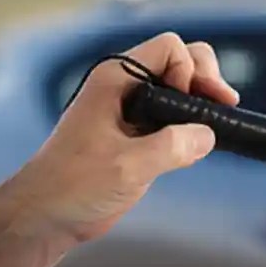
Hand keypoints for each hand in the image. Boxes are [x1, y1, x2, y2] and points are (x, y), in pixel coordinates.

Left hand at [0, 32, 237, 266]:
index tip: (188, 105)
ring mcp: (130, 111)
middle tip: (221, 106)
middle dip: (204, 79)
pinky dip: (190, 124)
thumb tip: (208, 134)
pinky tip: (200, 143)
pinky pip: (171, 116)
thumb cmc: (72, 187)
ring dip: (200, 102)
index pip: (170, 49)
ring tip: (214, 126)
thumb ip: (172, 146)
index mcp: (114, 80)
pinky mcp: (135, 136)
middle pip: (179, 60)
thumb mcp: (128, 166)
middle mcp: (123, 88)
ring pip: (178, 89)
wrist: (44, 217)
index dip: (189, 71)